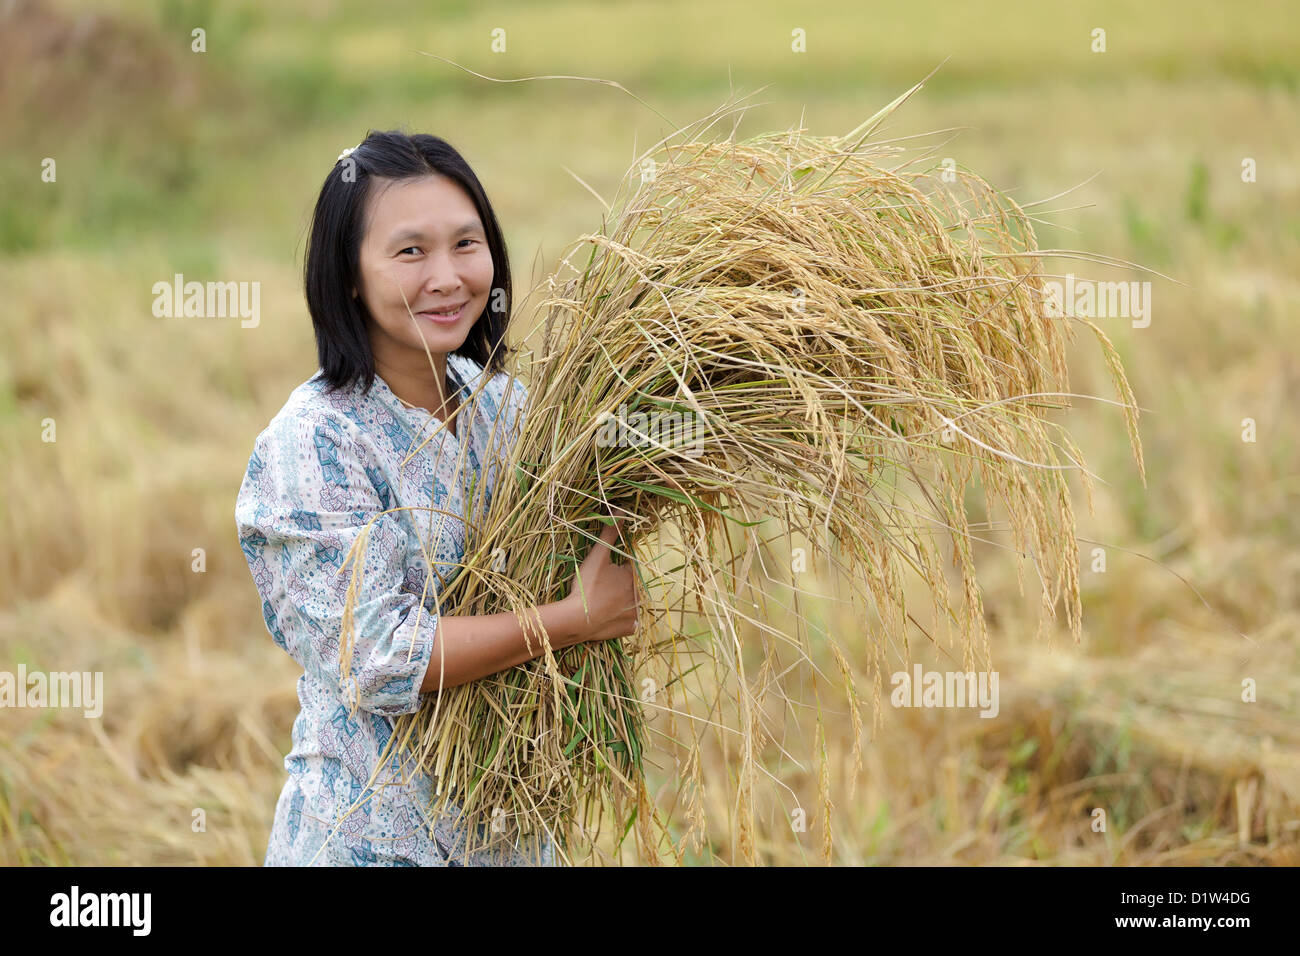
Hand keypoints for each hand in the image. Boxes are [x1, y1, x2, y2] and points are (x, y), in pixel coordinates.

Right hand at [564, 519, 637, 643]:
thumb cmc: (588, 585)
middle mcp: (639, 595)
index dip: (614, 568)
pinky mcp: (629, 630)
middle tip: (598, 588)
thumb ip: (610, 532)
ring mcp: (635, 615)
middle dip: (617, 585)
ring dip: (620, 602)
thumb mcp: (598, 556)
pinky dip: (620, 620)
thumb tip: (622, 509)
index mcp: (634, 576)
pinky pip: (628, 623)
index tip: (601, 574)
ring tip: (600, 602)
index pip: (627, 567)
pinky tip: (607, 617)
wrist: (578, 620)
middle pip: (629, 585)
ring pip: (630, 603)